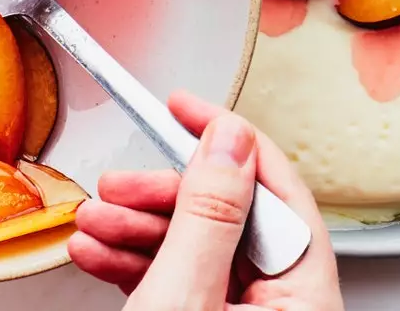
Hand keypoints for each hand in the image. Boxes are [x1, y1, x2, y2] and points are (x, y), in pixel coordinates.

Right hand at [70, 92, 343, 310]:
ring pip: (197, 248)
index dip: (228, 141)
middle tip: (119, 182)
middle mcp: (284, 306)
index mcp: (306, 296)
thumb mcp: (184, 293)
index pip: (279, 191)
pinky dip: (137, 263)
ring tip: (93, 219)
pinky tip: (99, 250)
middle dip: (162, 195)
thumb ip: (210, 214)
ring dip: (137, 227)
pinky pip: (180, 280)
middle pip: (231, 218)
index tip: (186, 109)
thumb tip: (229, 140)